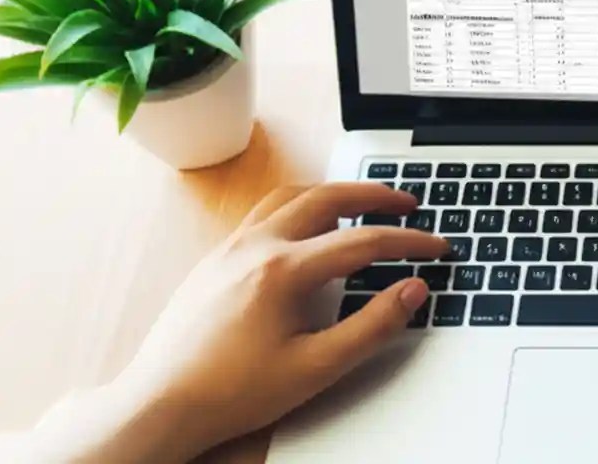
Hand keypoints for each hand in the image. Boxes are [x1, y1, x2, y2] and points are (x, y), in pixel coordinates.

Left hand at [24, 183, 444, 463]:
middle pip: (326, 198)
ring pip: (290, 196)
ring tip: (361, 204)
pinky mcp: (215, 259)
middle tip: (407, 204)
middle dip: (373, 195)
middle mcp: (256, 245)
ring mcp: (231, 248)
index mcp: (284, 269)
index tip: (436, 247)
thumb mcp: (317, 367)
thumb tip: (413, 290)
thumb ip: (373, 325)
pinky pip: (264, 212)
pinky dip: (298, 205)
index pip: (363, 241)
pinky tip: (307, 227)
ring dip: (333, 192)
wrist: (161, 405)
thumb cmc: (233, 392)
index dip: (408, 242)